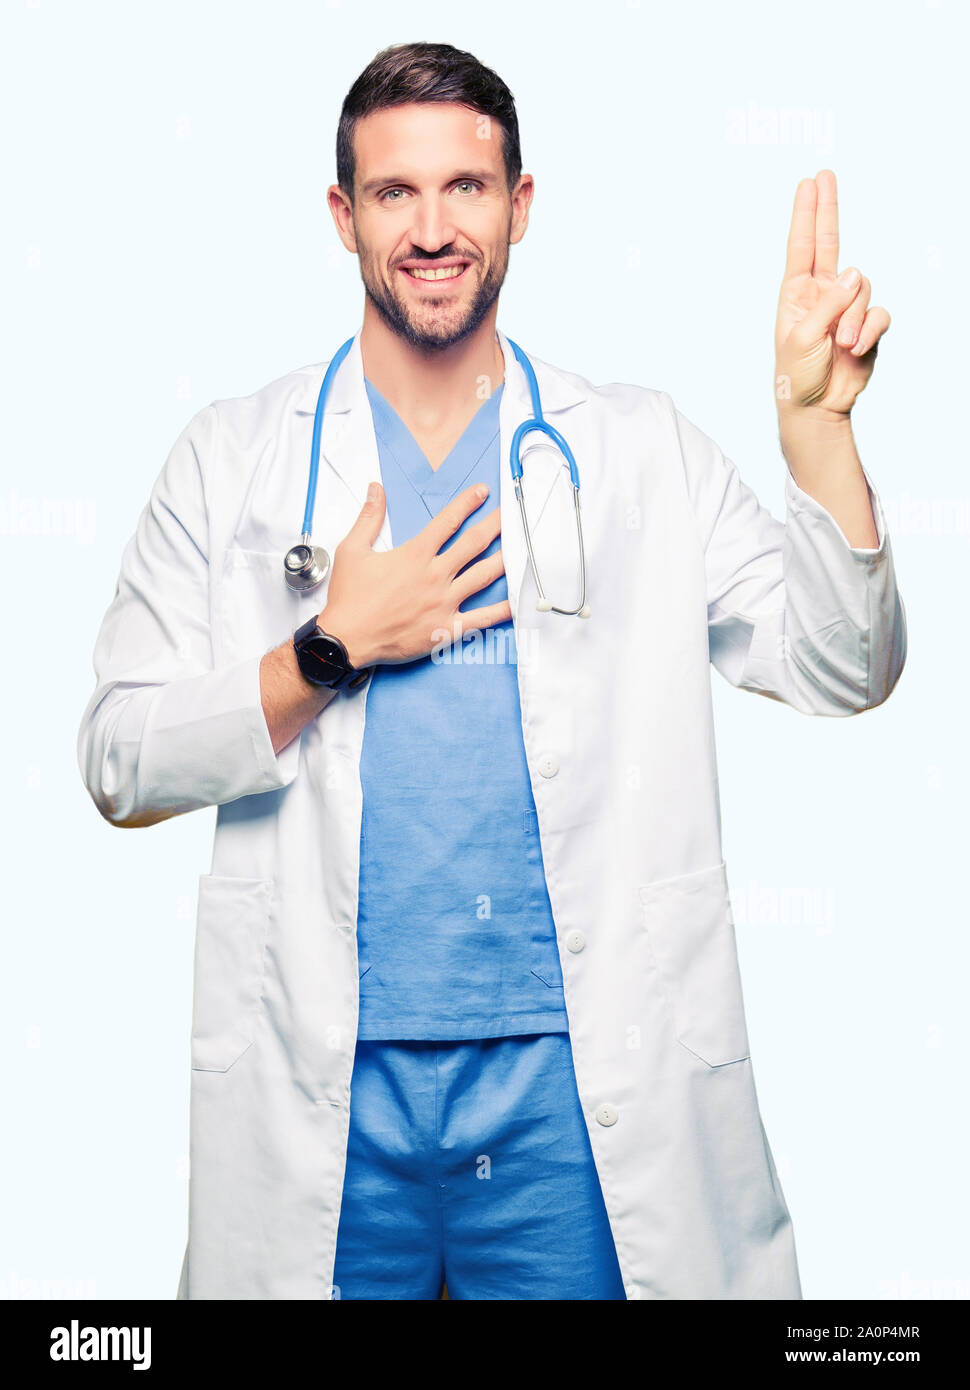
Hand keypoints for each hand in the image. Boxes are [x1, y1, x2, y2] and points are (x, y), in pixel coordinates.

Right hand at [318, 481, 509, 667]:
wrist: (348, 638)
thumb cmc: (349, 598)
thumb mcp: (352, 550)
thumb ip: (369, 517)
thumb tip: (376, 489)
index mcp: (415, 554)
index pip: (448, 521)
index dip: (467, 503)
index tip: (482, 492)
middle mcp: (435, 575)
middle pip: (474, 543)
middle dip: (496, 525)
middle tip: (511, 513)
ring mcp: (444, 601)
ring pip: (484, 575)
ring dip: (505, 559)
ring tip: (522, 547)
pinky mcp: (447, 627)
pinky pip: (482, 618)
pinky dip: (502, 610)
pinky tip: (517, 601)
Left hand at [775, 169, 890, 420]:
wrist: (817, 408)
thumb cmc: (797, 375)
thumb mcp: (804, 337)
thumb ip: (828, 302)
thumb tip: (853, 272)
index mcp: (796, 294)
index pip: (802, 246)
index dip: (806, 214)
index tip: (809, 184)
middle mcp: (821, 294)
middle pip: (829, 243)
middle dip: (829, 209)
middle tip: (826, 175)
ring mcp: (845, 308)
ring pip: (863, 287)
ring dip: (854, 317)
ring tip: (841, 344)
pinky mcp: (866, 325)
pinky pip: (878, 314)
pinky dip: (869, 331)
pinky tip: (856, 348)